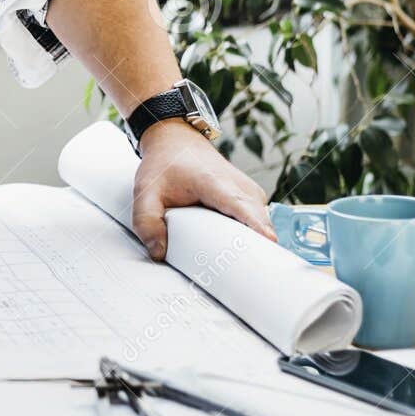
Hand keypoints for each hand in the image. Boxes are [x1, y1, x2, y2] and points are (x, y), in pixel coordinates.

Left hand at [131, 120, 275, 260]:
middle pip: (258, 220)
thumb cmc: (164, 164)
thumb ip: (145, 222)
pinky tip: (244, 251)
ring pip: (263, 223)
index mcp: (213, 182)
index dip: (255, 224)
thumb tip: (159, 253)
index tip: (270, 243)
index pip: (239, 205)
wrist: (176, 140)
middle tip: (246, 275)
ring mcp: (250, 191)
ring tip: (244, 268)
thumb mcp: (145, 191)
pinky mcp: (253, 197)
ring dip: (257, 243)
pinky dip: (255, 235)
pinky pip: (261, 220)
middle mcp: (239, 185)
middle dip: (257, 247)